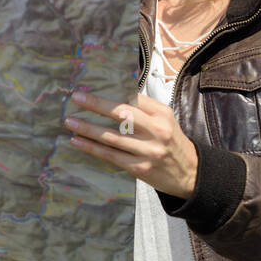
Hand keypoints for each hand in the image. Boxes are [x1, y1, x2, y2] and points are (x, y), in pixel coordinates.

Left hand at [64, 91, 198, 198]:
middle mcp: (157, 130)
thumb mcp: (165, 120)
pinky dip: (93, 148)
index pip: (134, 98)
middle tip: (77, 98)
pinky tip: (78, 141)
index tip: (93, 87)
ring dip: (89, 129)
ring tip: (70, 122)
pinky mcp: (141, 168)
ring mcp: (149, 150)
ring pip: (113, 137)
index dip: (112, 92)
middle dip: (97, 104)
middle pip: (122, 114)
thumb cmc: (172, 142)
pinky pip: (112, 156)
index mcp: (162, 114)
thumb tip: (113, 96)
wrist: (190, 174)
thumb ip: (144, 109)